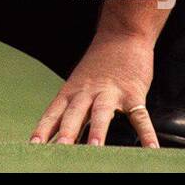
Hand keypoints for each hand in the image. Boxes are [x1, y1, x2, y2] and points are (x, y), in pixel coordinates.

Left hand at [30, 30, 157, 147]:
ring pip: (102, 112)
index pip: (54, 113)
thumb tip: (60, 137)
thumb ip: (70, 109)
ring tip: (95, 149)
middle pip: (75, 113)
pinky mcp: (133, 93)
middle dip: (67, 132)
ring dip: (98, 131)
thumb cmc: (97, 66)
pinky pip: (140, 116)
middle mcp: (87, 92)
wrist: (121, 35)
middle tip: (61, 148)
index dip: (43, 129)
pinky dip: (146, 134)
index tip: (33, 145)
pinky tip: (151, 149)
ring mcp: (110, 92)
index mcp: (71, 91)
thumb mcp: (77, 83)